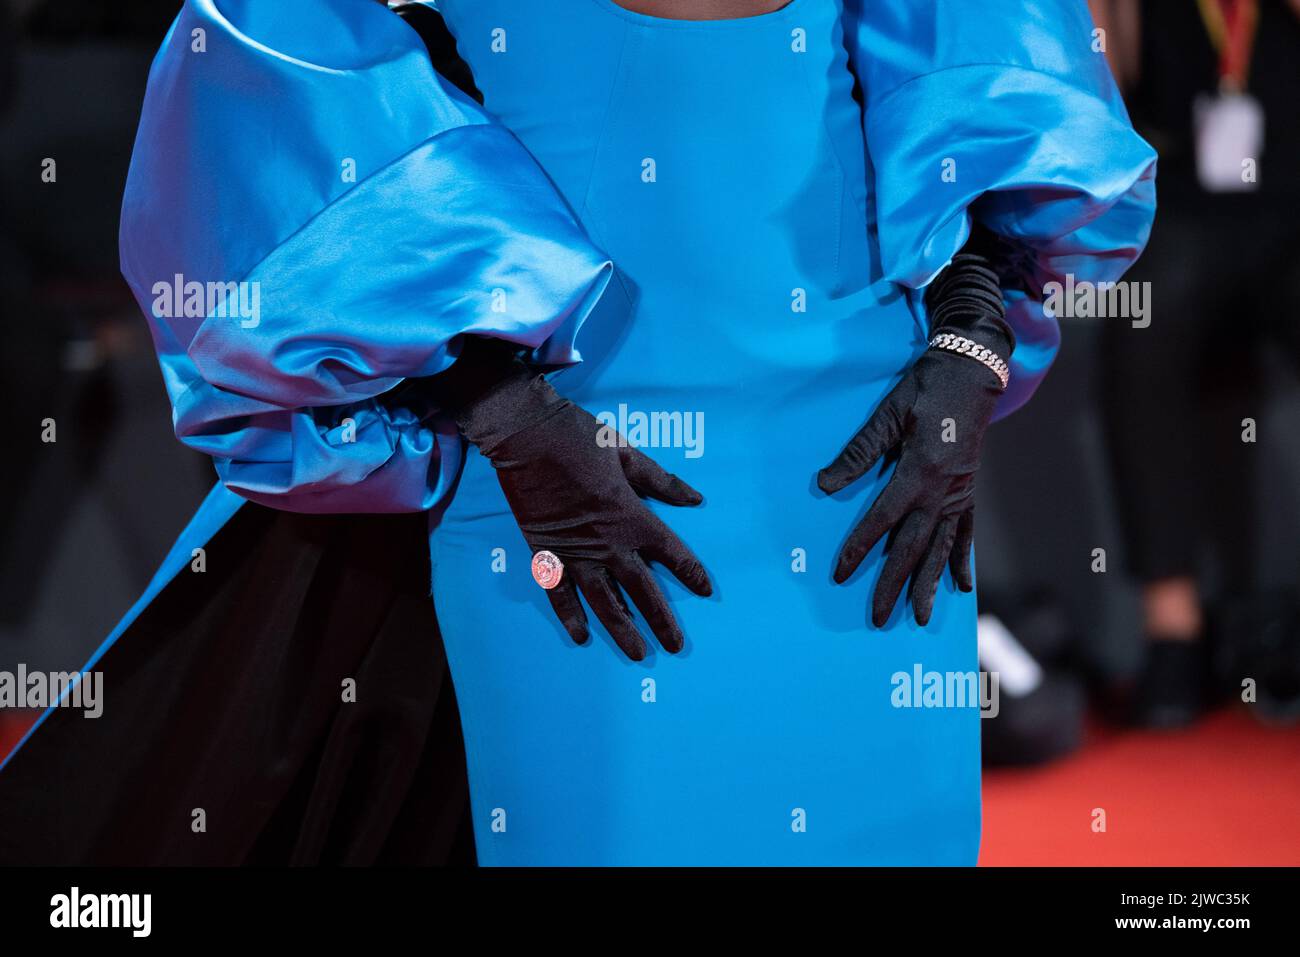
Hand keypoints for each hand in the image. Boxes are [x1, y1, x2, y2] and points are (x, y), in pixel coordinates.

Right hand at [459, 370, 710, 660]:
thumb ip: (662, 483)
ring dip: (622, 630)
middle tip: (676, 647)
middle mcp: (609, 543)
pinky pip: (560, 593)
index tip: (706, 591)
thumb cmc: (580, 438)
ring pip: (605, 602)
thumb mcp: (628, 454)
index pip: (672, 553)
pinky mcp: (547, 553)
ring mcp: (576, 553)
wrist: (528, 437)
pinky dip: (570, 616)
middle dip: (662, 620)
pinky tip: (580, 636)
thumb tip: (695, 499)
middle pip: (643, 590)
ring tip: (637, 654)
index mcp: (634, 517)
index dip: (691, 573)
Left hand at [817, 250, 1009, 627]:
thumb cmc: (926, 388)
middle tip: (880, 619)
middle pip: (915, 547)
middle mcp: (944, 491)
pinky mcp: (969, 491)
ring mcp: (960, 494)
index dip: (859, 548)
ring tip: (922, 618)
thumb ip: (858, 453)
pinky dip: (962, 561)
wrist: (973, 371)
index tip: (840, 573)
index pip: (882, 520)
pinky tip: (962, 587)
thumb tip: (824, 485)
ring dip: (931, 585)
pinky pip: (966, 534)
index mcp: (920, 471)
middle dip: (895, 585)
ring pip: (943, 549)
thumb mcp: (887, 414)